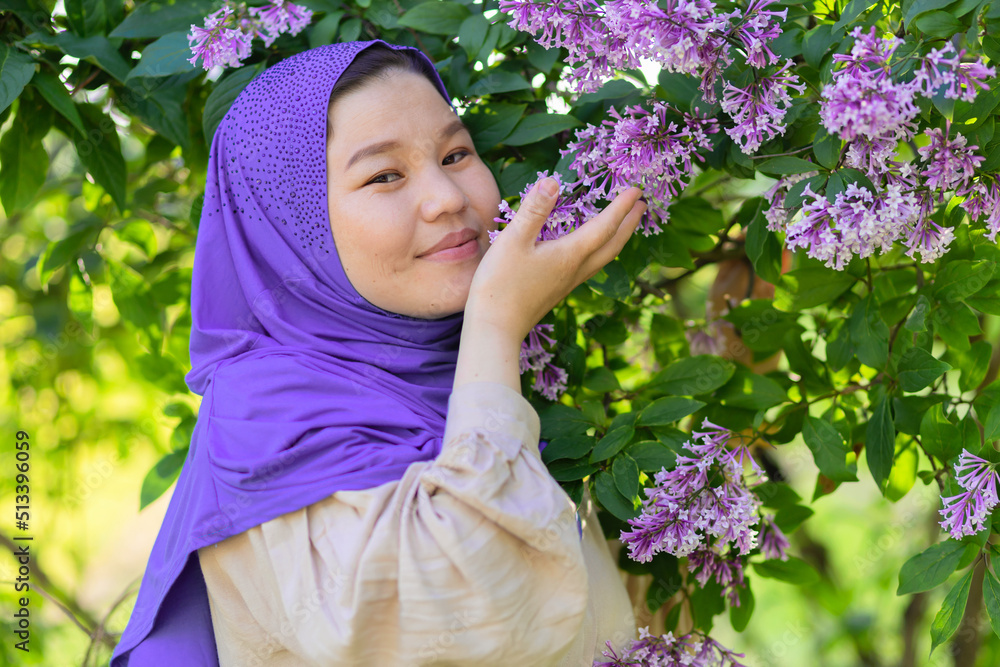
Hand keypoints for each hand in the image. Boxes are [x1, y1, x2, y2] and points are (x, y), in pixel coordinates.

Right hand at [465, 176, 646, 343]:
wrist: (496, 329)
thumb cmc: (500, 285)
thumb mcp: (513, 241)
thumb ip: (534, 210)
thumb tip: (552, 181)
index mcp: (570, 255)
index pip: (604, 226)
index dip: (621, 207)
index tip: (637, 190)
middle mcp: (576, 270)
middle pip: (613, 245)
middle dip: (629, 223)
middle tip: (643, 204)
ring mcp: (568, 283)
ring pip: (604, 258)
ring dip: (618, 238)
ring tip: (625, 224)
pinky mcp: (558, 290)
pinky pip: (590, 266)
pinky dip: (601, 251)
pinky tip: (590, 250)